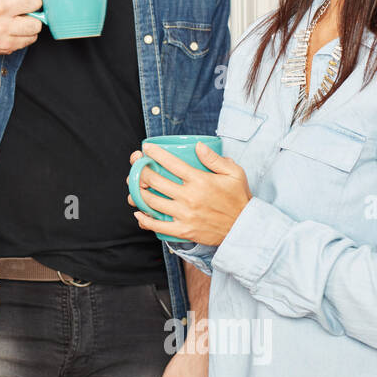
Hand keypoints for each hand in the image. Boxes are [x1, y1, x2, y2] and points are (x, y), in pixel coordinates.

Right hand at [0, 0, 43, 54]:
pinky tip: (16, 29)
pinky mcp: (6, 44)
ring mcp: (1, 29)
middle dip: (31, 2)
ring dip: (32, 20)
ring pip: (37, 23)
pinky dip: (27, 34)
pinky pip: (32, 38)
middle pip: (35, 1)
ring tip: (20, 18)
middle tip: (21, 4)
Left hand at [129, 142, 250, 245]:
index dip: (155, 153)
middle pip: (154, 181)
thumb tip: (198, 145)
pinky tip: (138, 211)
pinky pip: (157, 225)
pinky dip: (144, 219)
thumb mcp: (234, 173)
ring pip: (151, 201)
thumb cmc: (238, 199)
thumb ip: (215, 159)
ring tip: (133, 186)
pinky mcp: (182, 230)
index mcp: (200, 180)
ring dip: (137, 192)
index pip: (171, 163)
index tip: (146, 148)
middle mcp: (189, 197)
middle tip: (135, 165)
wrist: (243, 229)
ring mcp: (184, 215)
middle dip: (139, 170)